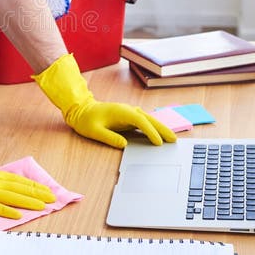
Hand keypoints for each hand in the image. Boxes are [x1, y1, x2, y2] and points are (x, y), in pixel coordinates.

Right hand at [0, 111, 55, 218]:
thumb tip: (0, 186)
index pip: (17, 180)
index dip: (34, 185)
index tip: (48, 190)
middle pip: (19, 187)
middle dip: (38, 192)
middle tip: (55, 198)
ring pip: (12, 196)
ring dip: (29, 201)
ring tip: (45, 206)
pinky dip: (7, 211)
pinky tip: (19, 215)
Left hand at [33, 53, 176, 148]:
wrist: (81, 110)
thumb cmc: (86, 120)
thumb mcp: (94, 131)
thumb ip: (109, 137)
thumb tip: (124, 144)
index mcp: (121, 111)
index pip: (140, 121)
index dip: (151, 131)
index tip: (158, 142)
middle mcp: (128, 110)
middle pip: (149, 118)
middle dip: (162, 128)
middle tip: (174, 140)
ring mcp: (129, 112)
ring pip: (149, 119)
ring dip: (160, 127)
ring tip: (171, 138)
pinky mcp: (128, 117)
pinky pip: (144, 122)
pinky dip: (153, 127)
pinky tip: (160, 135)